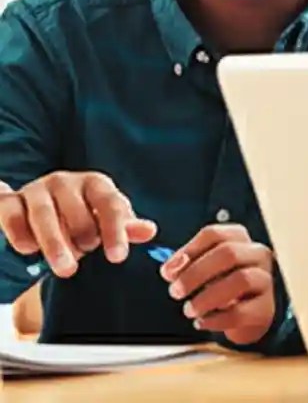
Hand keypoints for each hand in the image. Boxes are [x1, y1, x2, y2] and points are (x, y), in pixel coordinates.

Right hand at [0, 173, 156, 276]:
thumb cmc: (85, 217)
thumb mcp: (108, 221)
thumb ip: (126, 227)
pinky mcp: (11, 202)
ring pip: (43, 214)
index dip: (115, 232)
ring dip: (54, 242)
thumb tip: (149, 231)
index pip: (110, 205)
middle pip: (75, 210)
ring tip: (65, 268)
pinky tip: (27, 249)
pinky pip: (10, 214)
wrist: (47, 210)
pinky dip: (17, 230)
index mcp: (95, 184)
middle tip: (85, 255)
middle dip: (82, 236)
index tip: (118, 257)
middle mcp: (65, 182)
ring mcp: (36, 190)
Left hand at [161, 224, 275, 345]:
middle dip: (196, 274)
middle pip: (228, 253)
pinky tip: (202, 322)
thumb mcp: (204, 271)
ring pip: (240, 279)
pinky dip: (216, 319)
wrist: (248, 315)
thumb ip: (185, 265)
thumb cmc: (222, 286)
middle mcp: (257, 254)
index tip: (168, 272)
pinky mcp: (266, 308)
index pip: (213, 234)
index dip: (188, 251)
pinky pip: (241, 312)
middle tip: (176, 291)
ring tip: (189, 310)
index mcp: (239, 239)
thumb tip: (171, 269)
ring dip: (207, 297)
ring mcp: (265, 280)